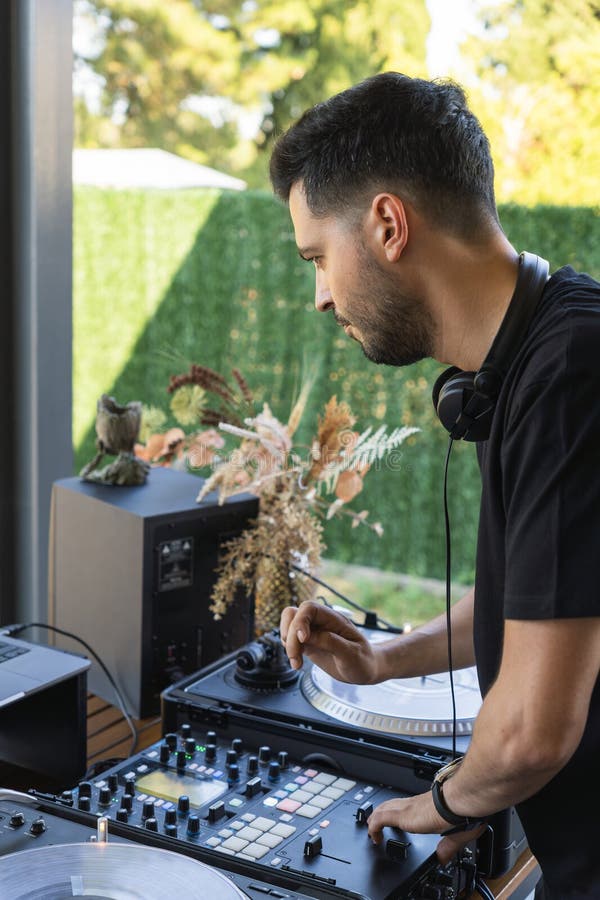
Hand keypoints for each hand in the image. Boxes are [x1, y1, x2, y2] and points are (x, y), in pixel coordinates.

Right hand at [279, 600, 379, 682]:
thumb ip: (331, 642)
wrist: (366, 669)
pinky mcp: (308, 643)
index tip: (303, 640)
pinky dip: (289, 650)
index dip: (300, 621)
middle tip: (296, 656)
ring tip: (296, 661)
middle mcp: (321, 622)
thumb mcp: (351, 653)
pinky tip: (298, 663)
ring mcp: (313, 632)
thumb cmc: (363, 660)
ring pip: (288, 624)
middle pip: (293, 614)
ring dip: (287, 643)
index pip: (309, 608)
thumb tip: (308, 636)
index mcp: (333, 619)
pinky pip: (290, 639)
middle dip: (289, 635)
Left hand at [367, 792, 485, 864]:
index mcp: (427, 807)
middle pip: (391, 804)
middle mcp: (414, 805)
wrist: (460, 801)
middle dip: (381, 811)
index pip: (407, 806)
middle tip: (375, 822)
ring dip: (375, 818)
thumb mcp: (456, 832)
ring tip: (371, 829)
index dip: (398, 812)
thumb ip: (447, 846)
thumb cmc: (462, 811)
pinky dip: (373, 827)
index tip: (394, 820)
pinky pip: (380, 819)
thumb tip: (443, 859)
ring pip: (383, 809)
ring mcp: (407, 809)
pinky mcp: (403, 816)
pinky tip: (373, 836)